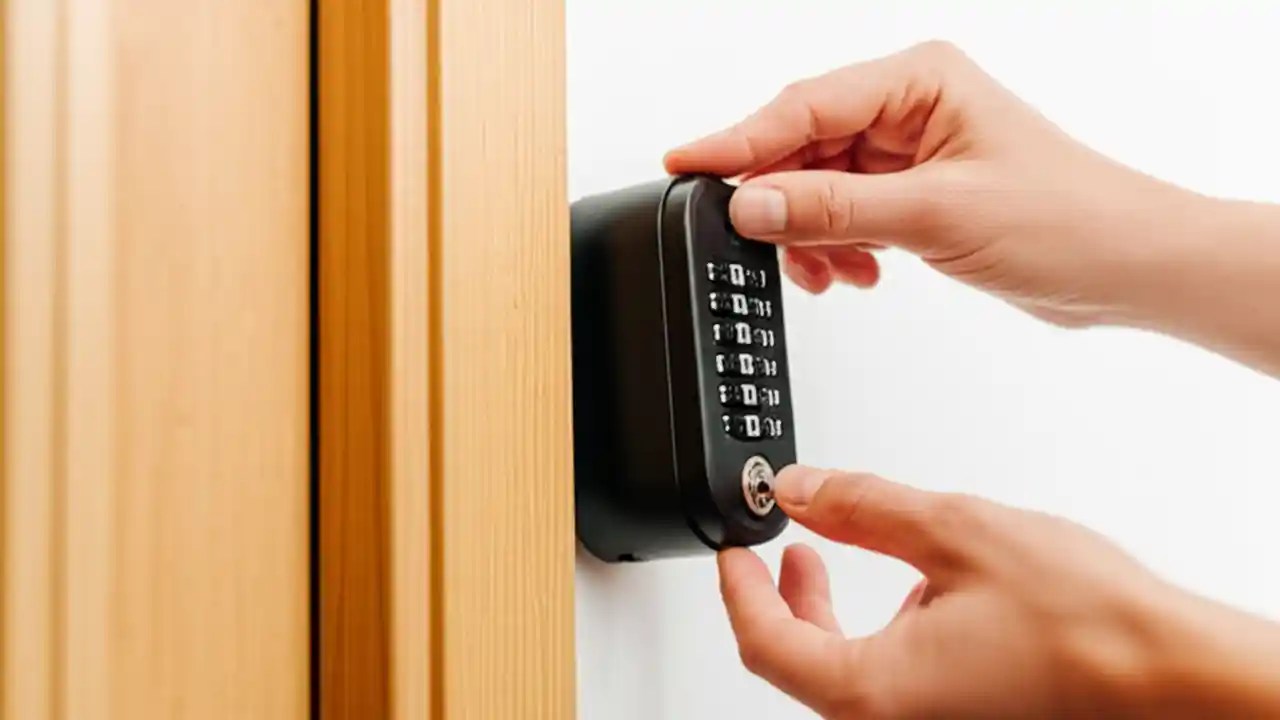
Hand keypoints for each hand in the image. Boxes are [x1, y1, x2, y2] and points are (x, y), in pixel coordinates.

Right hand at [664, 41, 1208, 328]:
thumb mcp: (935, 213)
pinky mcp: (913, 193)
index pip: (804, 108)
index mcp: (918, 81)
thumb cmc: (1067, 218)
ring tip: (828, 271)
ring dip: (810, 233)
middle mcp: (909, 107)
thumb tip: (751, 204)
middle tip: (752, 242)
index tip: (687, 165)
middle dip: (780, 201)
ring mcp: (908, 151)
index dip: (739, 141)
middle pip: (802, 147)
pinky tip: (854, 272)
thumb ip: (832, 209)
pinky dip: (836, 245)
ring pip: (817, 186)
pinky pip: (843, 213)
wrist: (1125, 268)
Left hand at [719, 466, 1279, 718]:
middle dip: (784, 597)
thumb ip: (861, 508)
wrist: (1173, 674)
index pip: (762, 641)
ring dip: (831, 614)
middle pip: (797, 662)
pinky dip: (880, 636)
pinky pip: (891, 685)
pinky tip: (916, 593)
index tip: (733, 547)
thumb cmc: (1086, 623)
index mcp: (872, 691)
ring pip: (844, 674)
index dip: (738, 586)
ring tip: (839, 556)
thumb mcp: (953, 532)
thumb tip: (803, 490)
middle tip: (784, 548)